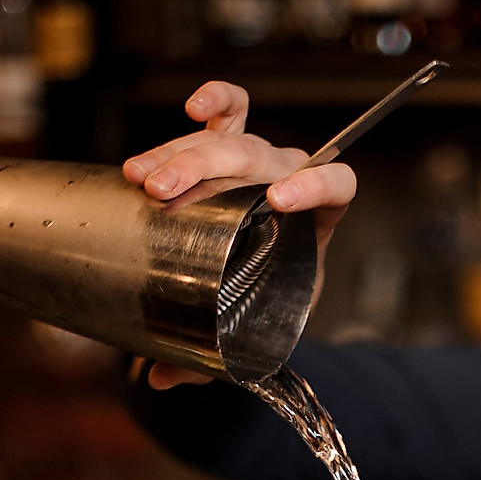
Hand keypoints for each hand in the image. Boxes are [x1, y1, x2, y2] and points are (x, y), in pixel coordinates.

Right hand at [123, 81, 356, 389]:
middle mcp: (291, 182)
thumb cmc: (264, 301)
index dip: (316, 186)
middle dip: (207, 170)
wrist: (253, 280)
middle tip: (163, 193)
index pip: (338, 185)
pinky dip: (216, 101)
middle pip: (261, 158)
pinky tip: (193, 108)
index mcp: (319, 221)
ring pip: (230, 140)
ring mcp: (262, 161)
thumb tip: (157, 378)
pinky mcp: (233, 147)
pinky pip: (230, 111)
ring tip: (143, 178)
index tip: (279, 203)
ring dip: (182, 154)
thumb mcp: (251, 330)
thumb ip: (212, 355)